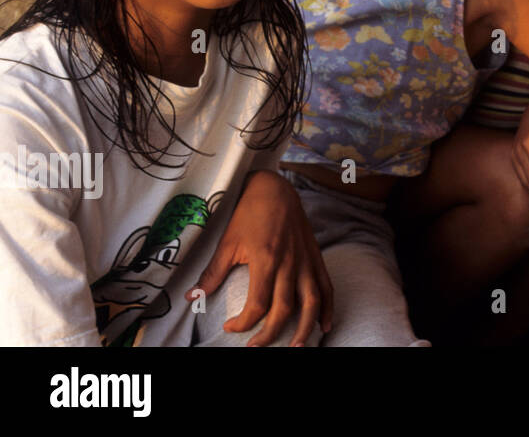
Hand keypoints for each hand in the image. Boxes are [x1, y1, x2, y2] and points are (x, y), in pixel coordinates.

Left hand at [188, 170, 332, 346]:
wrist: (274, 189)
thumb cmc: (248, 213)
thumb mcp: (228, 242)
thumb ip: (213, 272)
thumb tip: (192, 297)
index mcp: (266, 260)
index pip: (258, 304)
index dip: (244, 322)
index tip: (230, 327)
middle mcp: (290, 263)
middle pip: (285, 309)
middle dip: (271, 334)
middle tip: (256, 347)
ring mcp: (305, 261)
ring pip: (311, 302)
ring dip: (305, 328)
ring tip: (297, 347)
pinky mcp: (315, 257)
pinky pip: (326, 286)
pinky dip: (327, 307)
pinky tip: (324, 325)